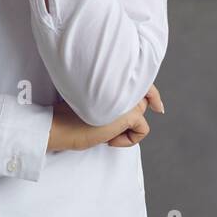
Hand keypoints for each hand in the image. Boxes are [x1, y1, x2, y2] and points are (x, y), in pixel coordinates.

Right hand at [48, 83, 164, 151]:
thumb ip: (112, 96)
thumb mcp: (94, 103)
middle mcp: (122, 84)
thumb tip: (139, 104)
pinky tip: (108, 139)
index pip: (139, 82)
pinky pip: (142, 129)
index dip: (151, 93)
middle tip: (110, 126)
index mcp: (112, 77)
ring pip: (141, 112)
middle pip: (141, 99)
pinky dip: (128, 140)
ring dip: (127, 126)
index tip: (158, 107)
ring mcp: (127, 98)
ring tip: (104, 130)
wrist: (57, 125)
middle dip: (132, 114)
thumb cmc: (70, 116)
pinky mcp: (129, 114)